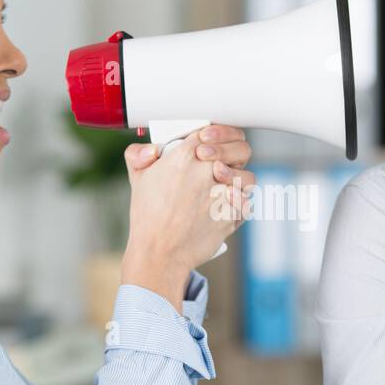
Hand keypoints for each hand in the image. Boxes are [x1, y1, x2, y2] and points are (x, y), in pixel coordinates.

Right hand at [121, 124, 253, 306]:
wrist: (159, 253)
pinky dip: (240, 204)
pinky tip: (228, 205)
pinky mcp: (232, 215)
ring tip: (226, 185)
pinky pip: (247, 204)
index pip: (211, 131)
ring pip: (247, 177)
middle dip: (234, 151)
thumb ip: (140, 155)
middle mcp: (207, 172)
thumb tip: (153, 148)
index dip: (215, 133)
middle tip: (222, 162)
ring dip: (239, 180)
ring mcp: (222, 193)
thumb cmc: (148, 218)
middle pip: (239, 149)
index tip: (211, 140)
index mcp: (184, 156)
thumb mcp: (137, 179)